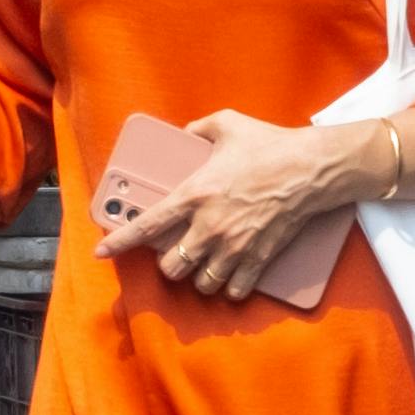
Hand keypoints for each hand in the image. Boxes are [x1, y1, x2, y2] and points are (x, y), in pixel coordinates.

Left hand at [98, 111, 353, 301]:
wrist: (312, 168)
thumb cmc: (270, 145)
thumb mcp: (227, 124)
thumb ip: (199, 128)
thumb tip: (187, 131)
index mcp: (194, 194)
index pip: (147, 225)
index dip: (120, 242)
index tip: (102, 252)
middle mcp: (209, 227)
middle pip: (171, 267)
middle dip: (169, 264)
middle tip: (176, 254)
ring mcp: (234, 247)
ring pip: (201, 283)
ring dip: (199, 278)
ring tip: (204, 266)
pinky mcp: (258, 258)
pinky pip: (235, 290)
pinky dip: (230, 288)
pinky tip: (230, 279)